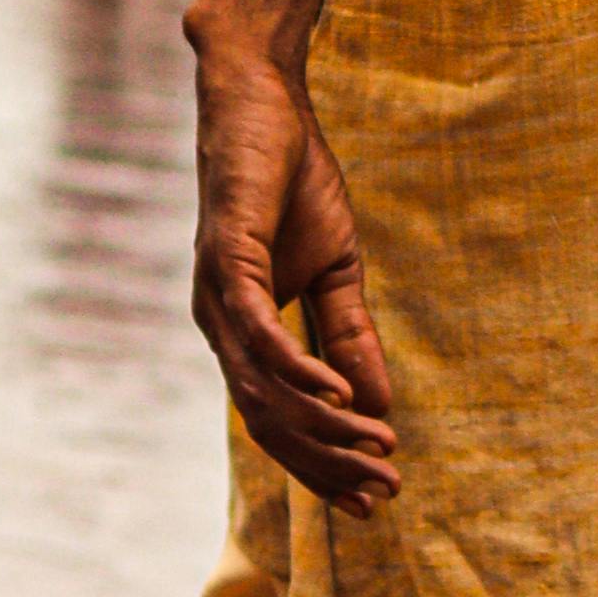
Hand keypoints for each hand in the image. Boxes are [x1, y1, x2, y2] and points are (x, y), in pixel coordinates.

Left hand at [185, 0, 400, 514]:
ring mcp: (216, 297)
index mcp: (243, 332)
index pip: (280, 419)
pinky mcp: (225, 261)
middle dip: (327, 463)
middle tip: (381, 494)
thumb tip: (377, 409)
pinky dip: (297, 372)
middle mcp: (220, 326)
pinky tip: (338, 398)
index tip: (374, 497)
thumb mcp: (336, 270)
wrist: (260, 99)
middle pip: (270, 421)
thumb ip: (350, 338)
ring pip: (265, 389)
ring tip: (375, 450)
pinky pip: (260, 335)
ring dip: (322, 427)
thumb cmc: (292, 180)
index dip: (323, 463)